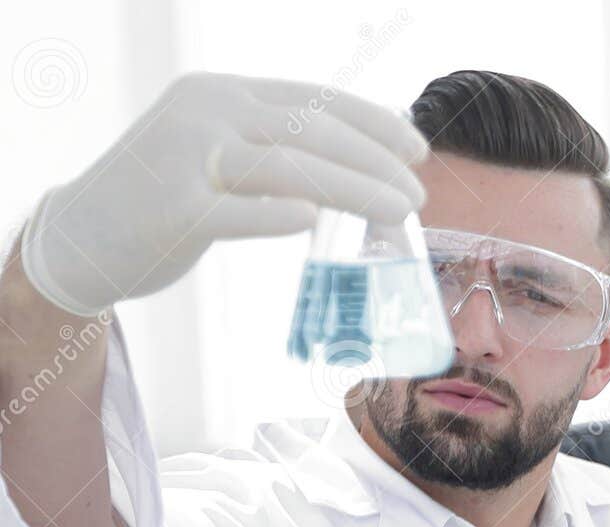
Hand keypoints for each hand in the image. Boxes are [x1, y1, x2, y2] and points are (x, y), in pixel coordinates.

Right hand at [21, 72, 428, 315]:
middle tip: (417, 193)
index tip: (417, 149)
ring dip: (354, 189)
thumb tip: (360, 166)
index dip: (372, 121)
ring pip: (289, 167)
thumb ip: (274, 150)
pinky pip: (236, 210)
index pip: (313, 98)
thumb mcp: (217, 152)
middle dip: (375, 161)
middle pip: (311, 130)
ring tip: (399, 211)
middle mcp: (206, 113)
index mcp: (222, 93)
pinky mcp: (172, 209)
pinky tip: (312, 222)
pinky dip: (276, 214)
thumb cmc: (166, 200)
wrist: (79, 237)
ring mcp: (187, 157)